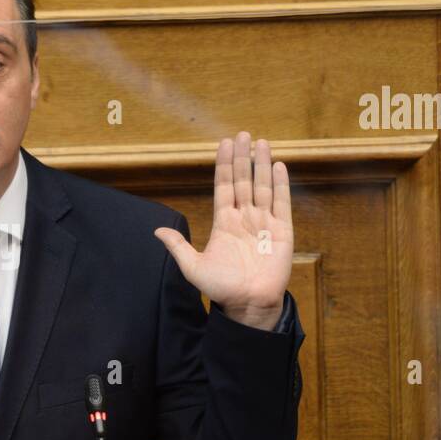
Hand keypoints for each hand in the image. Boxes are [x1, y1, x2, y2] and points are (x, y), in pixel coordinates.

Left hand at [153, 132, 291, 330]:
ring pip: (263, 187)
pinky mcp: (283, 232)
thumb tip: (157, 231)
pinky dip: (281, 185)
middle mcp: (244, 218)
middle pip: (244, 181)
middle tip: (243, 134)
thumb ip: (178, 247)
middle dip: (242, 158)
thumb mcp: (193, 267)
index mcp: (224, 223)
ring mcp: (264, 223)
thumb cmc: (221, 288)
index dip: (224, 166)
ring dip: (262, 165)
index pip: (224, 187)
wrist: (247, 305)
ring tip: (261, 143)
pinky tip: (279, 166)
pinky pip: (282, 204)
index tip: (224, 144)